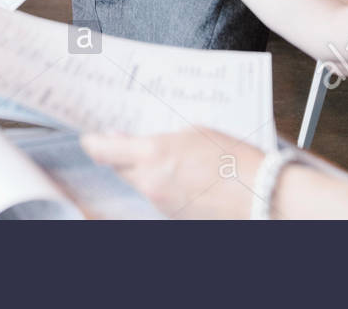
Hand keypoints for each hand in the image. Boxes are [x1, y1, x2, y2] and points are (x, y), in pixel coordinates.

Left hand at [80, 128, 265, 218]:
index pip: (104, 150)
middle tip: (126, 141)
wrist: (259, 194)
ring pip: (139, 183)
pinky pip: (156, 196)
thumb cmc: (231, 157)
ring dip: (144, 170)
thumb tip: (130, 140)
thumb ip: (156, 138)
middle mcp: (150, 182)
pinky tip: (181, 176)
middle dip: (121, 155)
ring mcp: (160, 202)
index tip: (88, 138)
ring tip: (169, 158)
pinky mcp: (171, 216)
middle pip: (119, 168)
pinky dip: (160, 185)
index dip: (93, 143)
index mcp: (152, 155)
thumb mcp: (191, 133)